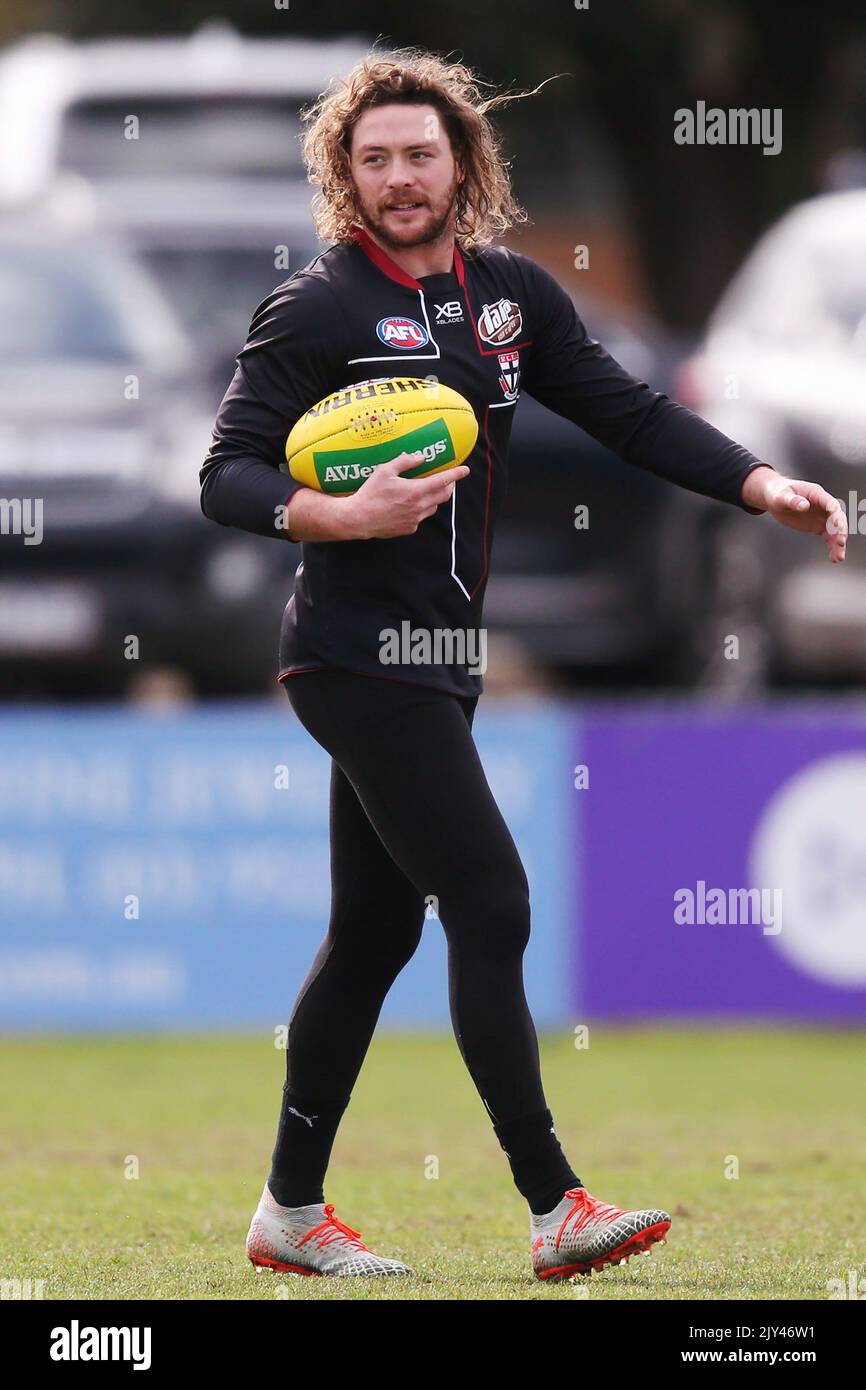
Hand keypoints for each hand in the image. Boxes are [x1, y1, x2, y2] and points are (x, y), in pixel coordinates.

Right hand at [344, 451, 470, 539]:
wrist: (358, 519)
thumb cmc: (370, 493)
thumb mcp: (385, 471)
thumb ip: (405, 462)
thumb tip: (420, 458)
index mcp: (415, 491)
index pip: (443, 480)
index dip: (456, 474)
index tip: (465, 470)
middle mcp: (419, 507)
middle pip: (444, 495)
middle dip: (449, 486)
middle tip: (447, 479)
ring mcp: (415, 519)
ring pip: (433, 507)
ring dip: (435, 497)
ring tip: (426, 490)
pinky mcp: (410, 528)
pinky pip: (421, 517)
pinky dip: (421, 508)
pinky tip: (409, 504)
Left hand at [741, 466, 846, 562]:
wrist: (776, 498)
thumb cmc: (779, 493)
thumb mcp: (781, 496)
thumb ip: (792, 501)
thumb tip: (804, 506)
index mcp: (816, 494)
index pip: (830, 503)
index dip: (835, 513)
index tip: (838, 524)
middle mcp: (823, 505)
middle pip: (837, 518)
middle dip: (840, 530)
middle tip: (840, 543)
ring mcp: (822, 516)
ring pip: (835, 530)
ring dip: (838, 543)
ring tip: (838, 558)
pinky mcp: (818, 526)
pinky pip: (829, 537)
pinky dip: (832, 547)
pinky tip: (834, 558)